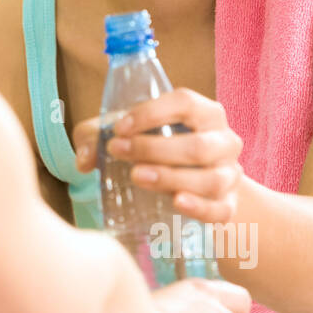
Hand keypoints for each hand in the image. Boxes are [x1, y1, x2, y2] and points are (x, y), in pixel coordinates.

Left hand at [71, 88, 243, 223]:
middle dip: (154, 148)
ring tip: (137, 176)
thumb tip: (82, 160)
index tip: (119, 128)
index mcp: (203, 113)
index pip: (185, 102)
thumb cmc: (158, 150)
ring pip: (209, 178)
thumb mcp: (128, 137)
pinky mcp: (228, 206)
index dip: (152, 112)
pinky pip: (220, 209)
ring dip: (171, 177)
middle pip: (198, 145)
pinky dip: (199, 207)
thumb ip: (97, 137)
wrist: (196, 187)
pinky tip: (177, 202)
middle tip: (118, 151)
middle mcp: (224, 140)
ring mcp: (230, 175)